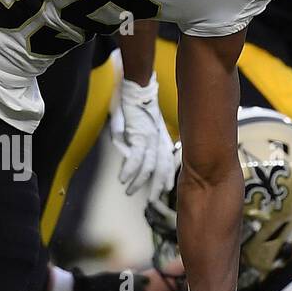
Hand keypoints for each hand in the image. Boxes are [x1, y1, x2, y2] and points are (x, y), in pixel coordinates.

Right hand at [110, 76, 175, 197]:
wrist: (135, 89)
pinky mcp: (138, 134)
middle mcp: (158, 140)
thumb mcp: (141, 125)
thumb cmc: (136, 107)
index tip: (165, 190)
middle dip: (156, 186)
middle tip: (152, 201)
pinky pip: (136, 156)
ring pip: (149, 166)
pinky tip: (123, 178)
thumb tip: (128, 154)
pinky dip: (130, 169)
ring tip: (129, 192)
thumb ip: (136, 139)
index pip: (167, 162)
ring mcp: (149, 138)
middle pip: (161, 168)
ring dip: (139, 181)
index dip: (167, 177)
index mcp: (160, 138)